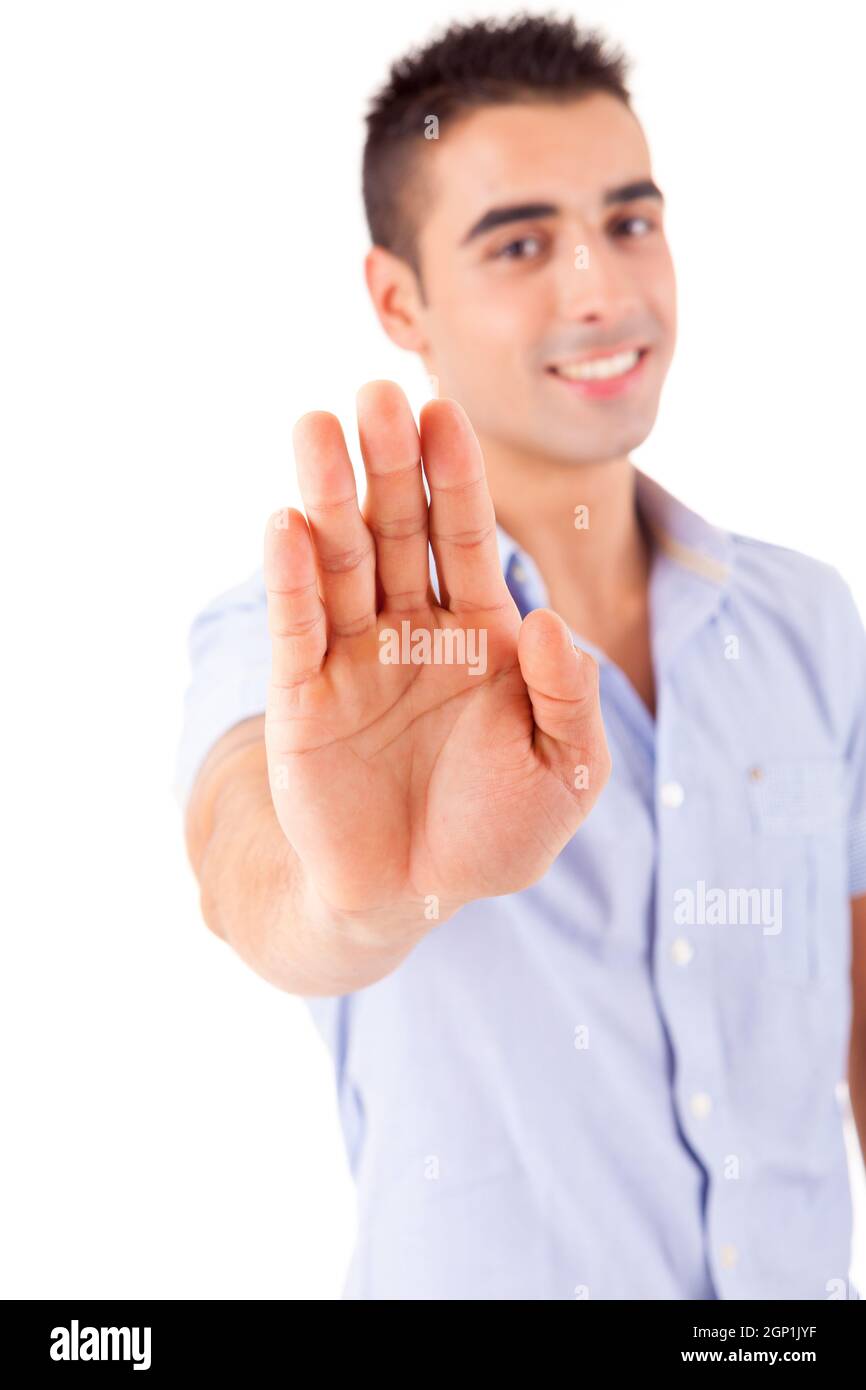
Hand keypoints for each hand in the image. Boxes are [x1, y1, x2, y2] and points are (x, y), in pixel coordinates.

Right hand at [263, 381, 610, 929]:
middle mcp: (411, 629)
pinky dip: (291, 578)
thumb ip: (570, 700)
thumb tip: (550, 620)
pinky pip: (297, 627)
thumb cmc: (493, 834)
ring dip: (327, 497)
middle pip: (397, 529)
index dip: (455, 475)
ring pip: (339, 562)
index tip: (443, 411)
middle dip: (389, 464)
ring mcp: (353, 657)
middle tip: (375, 395)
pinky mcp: (301, 697)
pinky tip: (286, 523)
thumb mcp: (564, 775)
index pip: (464, 535)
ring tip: (316, 428)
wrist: (412, 894)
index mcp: (479, 633)